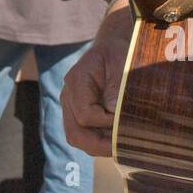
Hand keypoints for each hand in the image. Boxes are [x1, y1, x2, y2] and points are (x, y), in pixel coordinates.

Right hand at [62, 5, 133, 156]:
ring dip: (99, 145)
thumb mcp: (122, 66)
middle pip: (75, 133)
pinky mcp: (78, 112)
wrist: (113, 45)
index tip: (123, 119)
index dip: (106, 122)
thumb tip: (114, 117)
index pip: (85, 115)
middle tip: (123, 147)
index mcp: (77, 80)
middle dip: (99, 145)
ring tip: (120, 143)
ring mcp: (71, 105)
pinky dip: (99, 141)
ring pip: (77, 137)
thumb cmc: (119, 53)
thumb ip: (117, 91)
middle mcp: (68, 95)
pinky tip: (116, 138)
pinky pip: (83, 134)